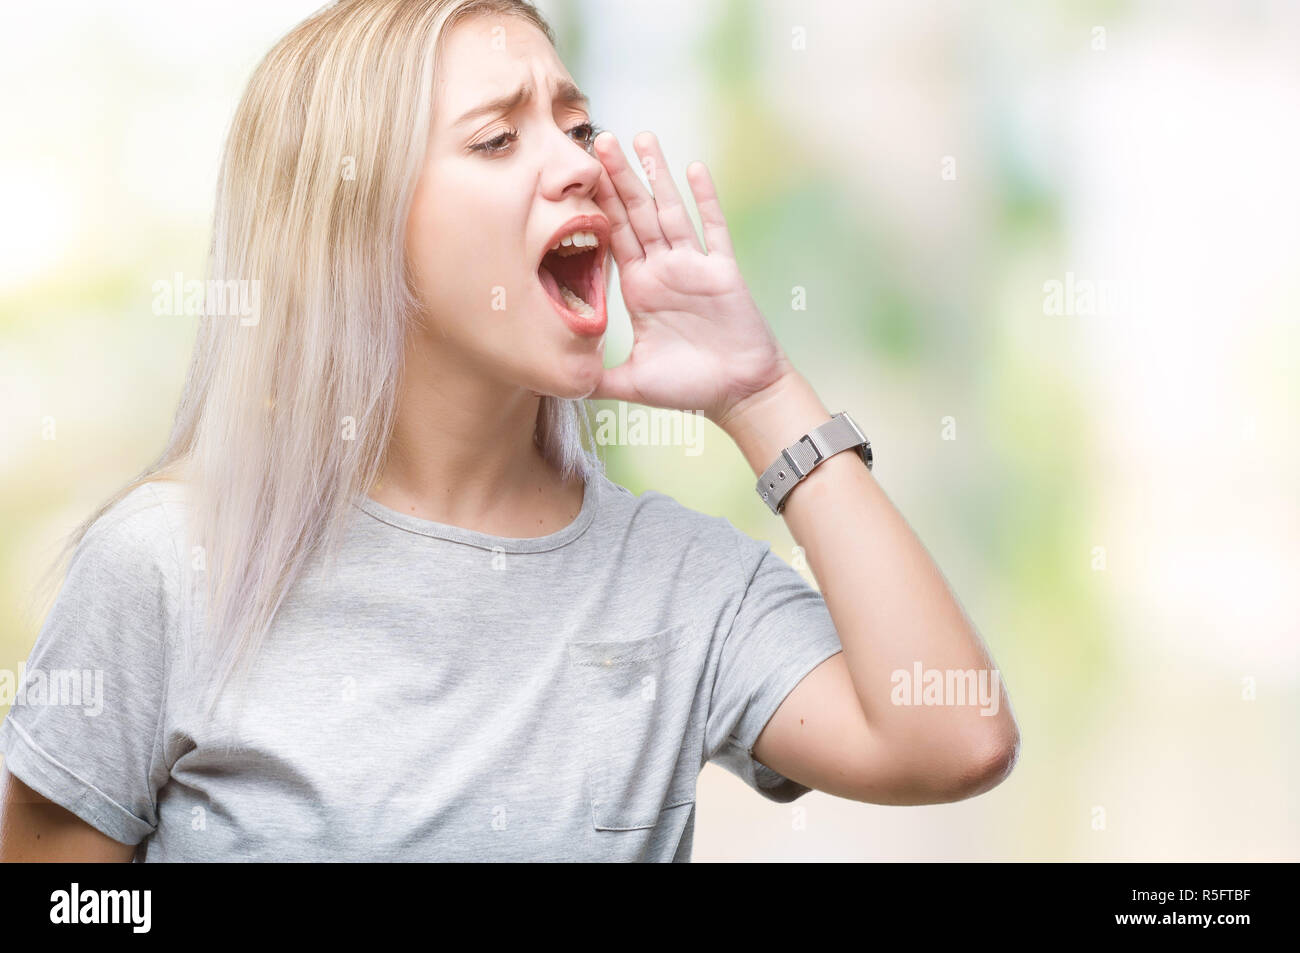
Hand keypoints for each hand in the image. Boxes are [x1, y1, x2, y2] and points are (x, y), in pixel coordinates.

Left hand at [590, 130, 791, 423]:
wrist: (738, 395)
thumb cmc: (689, 388)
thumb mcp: (631, 383)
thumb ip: (595, 378)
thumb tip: (555, 384)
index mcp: (639, 289)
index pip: (612, 237)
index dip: (595, 206)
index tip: (576, 175)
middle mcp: (663, 270)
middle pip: (636, 214)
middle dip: (618, 177)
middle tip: (598, 138)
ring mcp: (693, 266)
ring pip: (670, 211)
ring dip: (657, 175)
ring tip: (642, 138)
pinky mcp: (722, 271)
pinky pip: (712, 230)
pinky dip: (704, 200)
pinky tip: (694, 169)